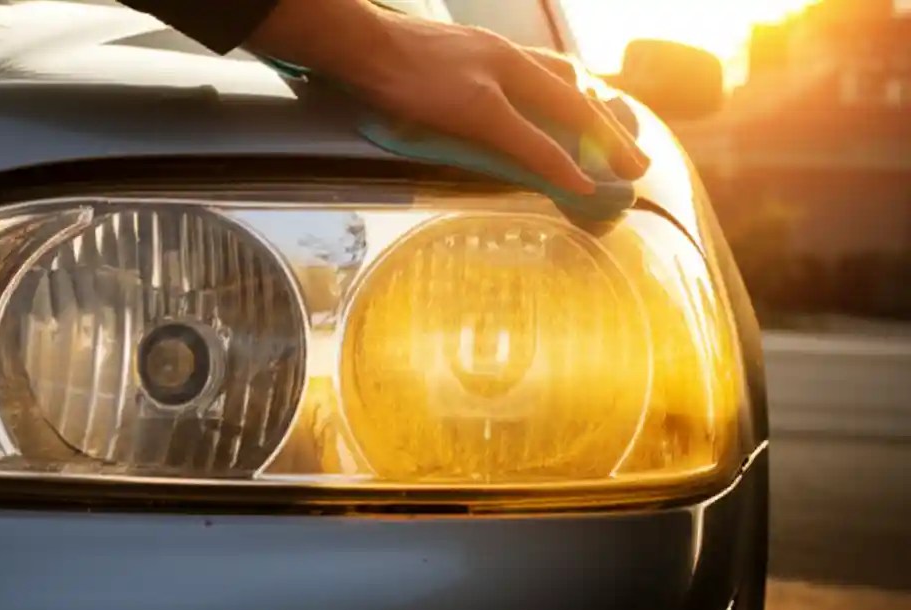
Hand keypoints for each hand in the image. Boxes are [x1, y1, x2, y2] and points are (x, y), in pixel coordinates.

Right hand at [250, 0, 648, 194]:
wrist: (355, 43)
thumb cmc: (379, 58)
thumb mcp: (429, 67)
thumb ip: (453, 84)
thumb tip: (456, 109)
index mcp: (492, 51)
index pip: (553, 74)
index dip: (583, 102)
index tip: (606, 128)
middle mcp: (502, 57)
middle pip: (572, 89)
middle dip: (608, 123)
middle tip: (637, 157)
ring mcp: (492, 78)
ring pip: (565, 107)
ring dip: (601, 139)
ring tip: (629, 168)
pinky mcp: (476, 105)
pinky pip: (529, 139)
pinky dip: (558, 162)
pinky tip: (581, 183)